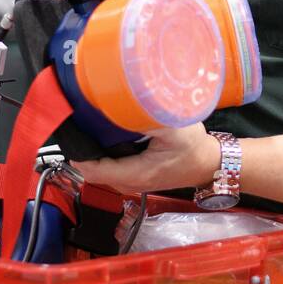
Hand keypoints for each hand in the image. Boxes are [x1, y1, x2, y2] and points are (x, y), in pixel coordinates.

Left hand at [69, 121, 217, 194]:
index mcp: (134, 174)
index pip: (91, 169)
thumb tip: (125, 102)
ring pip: (98, 165)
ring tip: (91, 121)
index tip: (74, 128)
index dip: (78, 150)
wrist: (208, 164)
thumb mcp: (175, 128)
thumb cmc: (194, 149)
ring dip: (92, 147)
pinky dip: (104, 149)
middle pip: (90, 167)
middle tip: (79, 117)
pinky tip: (108, 131)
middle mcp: (127, 181)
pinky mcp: (132, 174)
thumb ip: (149, 118)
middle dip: (82, 144)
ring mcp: (129, 180)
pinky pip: (108, 164)